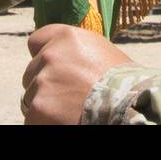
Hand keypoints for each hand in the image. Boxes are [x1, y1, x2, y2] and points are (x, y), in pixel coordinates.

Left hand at [22, 24, 136, 124]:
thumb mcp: (102, 53)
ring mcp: (42, 82)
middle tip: (68, 97)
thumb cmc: (125, 82)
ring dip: (45, 106)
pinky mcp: (38, 108)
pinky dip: (44, 123)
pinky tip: (64, 121)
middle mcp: (50, 55)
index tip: (53, 70)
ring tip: (70, 111)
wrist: (129, 106)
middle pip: (32, 72)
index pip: (36, 42)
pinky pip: (32, 118)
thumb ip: (76, 52)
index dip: (43, 57)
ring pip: (31, 97)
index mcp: (66, 36)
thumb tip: (66, 62)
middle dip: (45, 85)